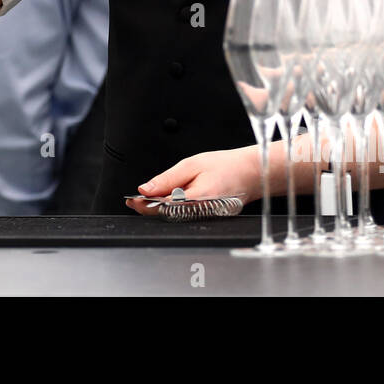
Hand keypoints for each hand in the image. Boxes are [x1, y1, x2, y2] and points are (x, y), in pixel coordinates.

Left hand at [124, 146, 260, 215]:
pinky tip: (168, 201)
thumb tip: (146, 189)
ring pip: (175, 218)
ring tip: (149, 199)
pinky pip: (185, 216)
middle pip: (168, 215)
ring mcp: (206, 219)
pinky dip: (173, 209)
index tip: (132, 200)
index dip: (145, 205)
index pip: (164, 207)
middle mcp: (202, 213)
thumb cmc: (225, 166)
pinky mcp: (208, 219)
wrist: (250, 173)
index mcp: (198, 198)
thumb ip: (168, 179)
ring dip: (159, 209)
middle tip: (135, 200)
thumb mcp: (192, 164)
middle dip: (149, 208)